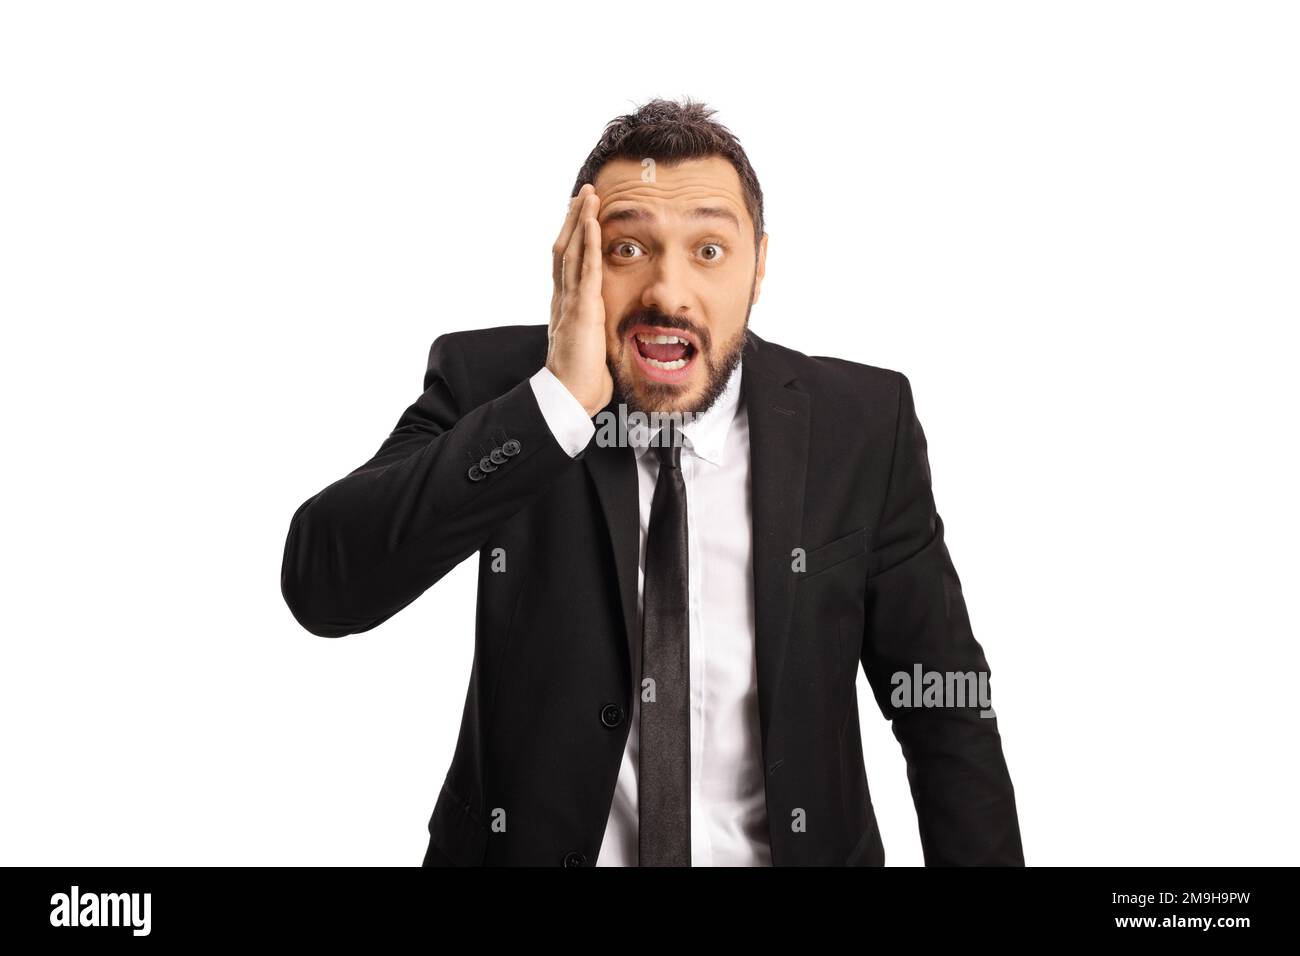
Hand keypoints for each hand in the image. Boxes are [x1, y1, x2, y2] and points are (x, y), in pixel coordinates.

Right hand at [547, 183, 611, 416]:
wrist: (570, 397)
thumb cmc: (583, 379)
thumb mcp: (592, 346)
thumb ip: (596, 331)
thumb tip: (607, 329)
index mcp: (567, 306)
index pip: (568, 263)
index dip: (574, 237)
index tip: (581, 216)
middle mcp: (564, 298)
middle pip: (565, 248)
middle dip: (574, 219)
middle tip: (583, 194)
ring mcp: (570, 301)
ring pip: (572, 251)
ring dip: (580, 220)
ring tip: (588, 195)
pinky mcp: (582, 309)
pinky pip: (586, 268)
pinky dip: (589, 242)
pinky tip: (592, 221)